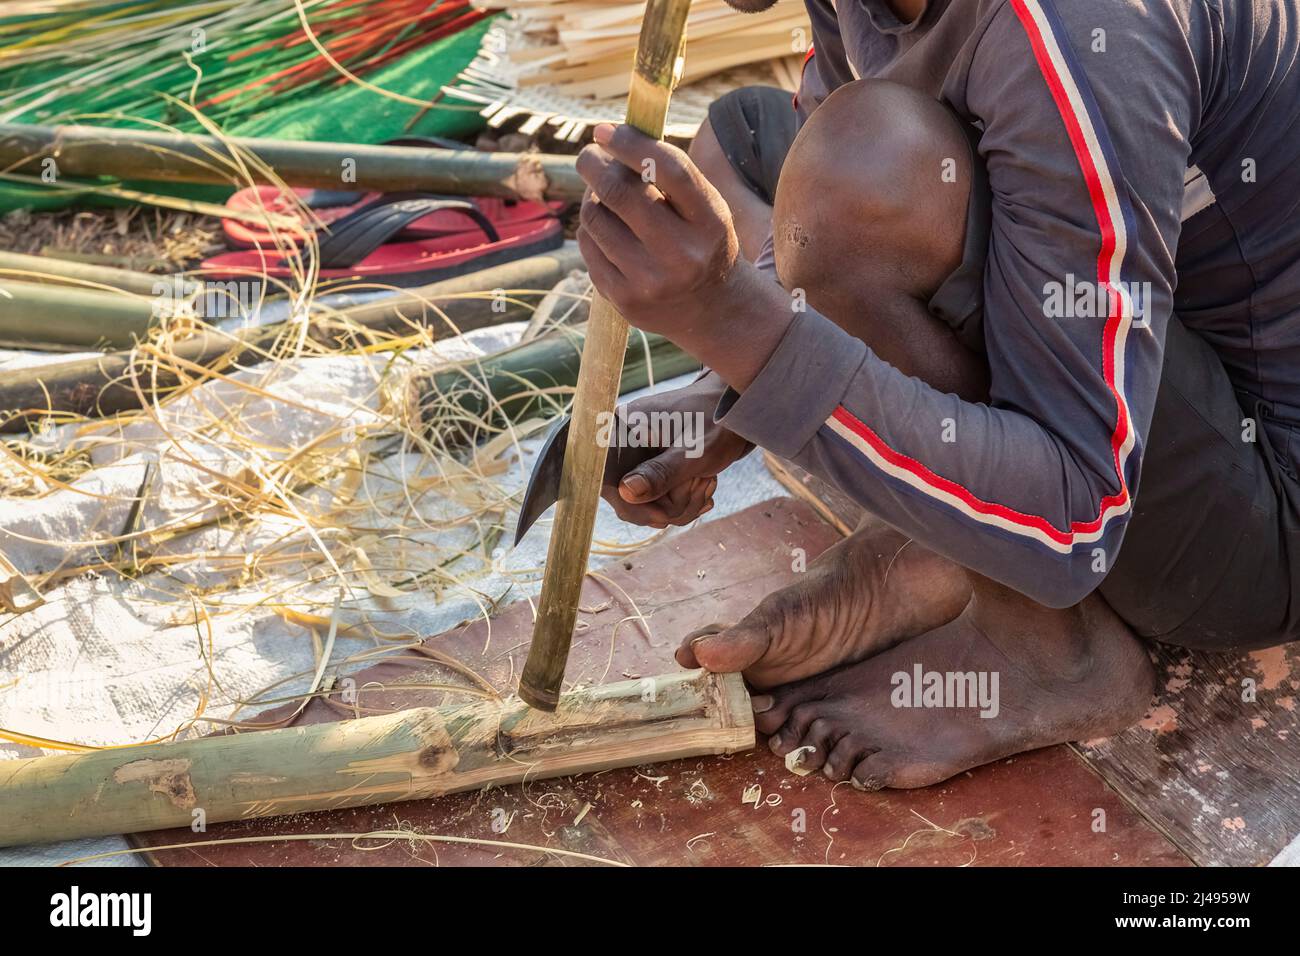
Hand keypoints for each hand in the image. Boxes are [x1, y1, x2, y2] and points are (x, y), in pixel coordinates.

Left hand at [575, 124, 792, 388]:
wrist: (712, 310)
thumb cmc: (701, 242)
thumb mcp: (704, 207)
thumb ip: (667, 175)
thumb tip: (608, 137)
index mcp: (710, 221)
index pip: (667, 169)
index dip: (630, 143)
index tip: (604, 130)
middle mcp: (682, 254)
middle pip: (620, 193)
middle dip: (594, 165)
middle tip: (588, 156)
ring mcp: (650, 281)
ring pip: (596, 218)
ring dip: (592, 199)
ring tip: (603, 198)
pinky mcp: (624, 299)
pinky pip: (588, 247)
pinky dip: (591, 230)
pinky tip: (606, 230)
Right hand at [601, 373, 751, 527]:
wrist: (737, 411)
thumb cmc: (717, 420)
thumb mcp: (693, 451)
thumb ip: (661, 472)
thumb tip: (625, 491)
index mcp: (622, 429)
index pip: (606, 479)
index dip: (632, 505)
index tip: (663, 516)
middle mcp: (623, 444)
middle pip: (628, 497)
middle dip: (668, 505)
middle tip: (703, 485)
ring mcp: (637, 457)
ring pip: (646, 503)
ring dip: (682, 503)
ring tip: (708, 481)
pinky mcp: (651, 467)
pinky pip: (658, 499)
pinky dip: (684, 500)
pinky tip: (705, 486)